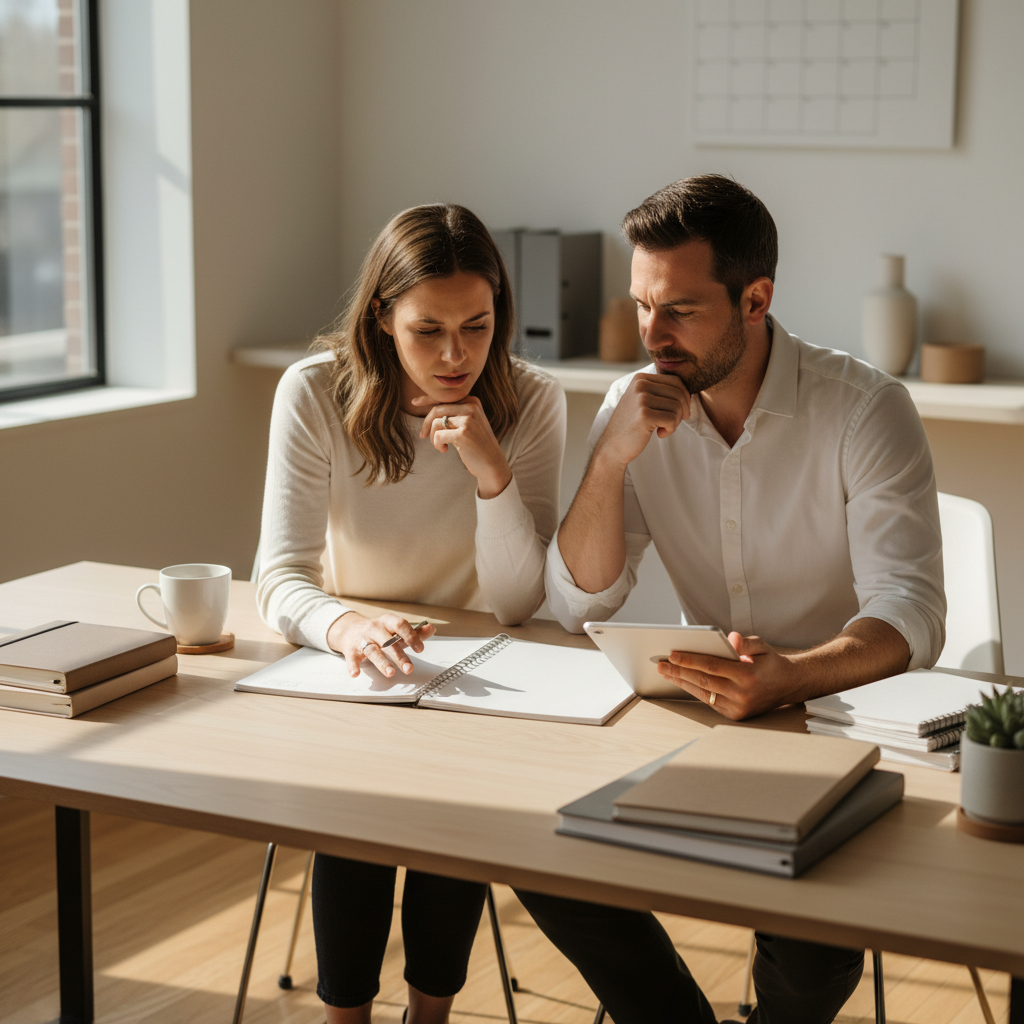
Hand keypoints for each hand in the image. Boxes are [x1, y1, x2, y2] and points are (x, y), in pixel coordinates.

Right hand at [327, 611, 434, 678]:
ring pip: (373, 651)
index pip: (400, 625)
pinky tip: (356, 674)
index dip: (411, 636)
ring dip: (382, 662)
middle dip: (399, 656)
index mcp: (387, 622)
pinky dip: (353, 666)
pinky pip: (351, 658)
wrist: (350, 630)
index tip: (420, 649)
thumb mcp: (395, 630)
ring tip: (390, 673)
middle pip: (388, 642)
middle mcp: (374, 629)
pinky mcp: (350, 650)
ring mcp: (362, 639)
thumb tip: (432, 628)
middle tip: (409, 669)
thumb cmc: (379, 632)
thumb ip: (414, 632)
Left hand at [412, 395, 512, 498]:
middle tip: (422, 436)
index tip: (414, 402)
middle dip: (426, 424)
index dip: (427, 400)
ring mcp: (468, 419)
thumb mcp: (469, 423)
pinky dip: (436, 444)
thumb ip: (454, 413)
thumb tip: (430, 406)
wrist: (492, 463)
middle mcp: (471, 407)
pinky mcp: (463, 433)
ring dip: (432, 437)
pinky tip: (444, 450)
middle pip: (437, 409)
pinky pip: (437, 435)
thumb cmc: (477, 445)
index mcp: (472, 401)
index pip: (444, 398)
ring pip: (436, 423)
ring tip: (441, 446)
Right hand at [592, 373, 689, 469]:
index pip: (676, 381)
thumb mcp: (643, 401)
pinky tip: (660, 434)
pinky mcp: (644, 415)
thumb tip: (690, 393)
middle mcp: (640, 385)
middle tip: (672, 424)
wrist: (613, 446)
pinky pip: (672, 419)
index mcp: (640, 378)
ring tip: (663, 429)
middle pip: (679, 393)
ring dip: (675, 422)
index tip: (680, 413)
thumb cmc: (633, 425)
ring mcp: (641, 399)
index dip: (684, 398)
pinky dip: (670, 430)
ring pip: (677, 407)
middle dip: (682, 411)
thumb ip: (661, 392)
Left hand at [657, 632, 796, 719]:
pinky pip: (710, 701)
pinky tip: (682, 681)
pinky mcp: (735, 715)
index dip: (690, 660)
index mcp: (748, 675)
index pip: (712, 666)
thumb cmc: (770, 663)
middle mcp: (742, 694)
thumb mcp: (762, 646)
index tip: (672, 654)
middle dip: (679, 671)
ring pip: (704, 693)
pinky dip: (694, 690)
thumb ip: (745, 641)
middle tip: (660, 663)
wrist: (789, 686)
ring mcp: (738, 707)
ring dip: (682, 682)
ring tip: (666, 672)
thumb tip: (731, 638)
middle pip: (703, 681)